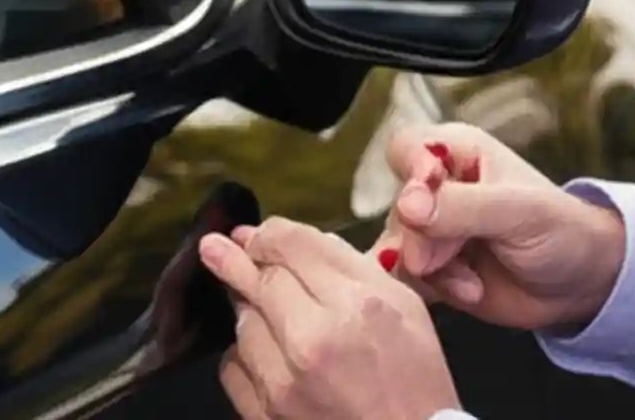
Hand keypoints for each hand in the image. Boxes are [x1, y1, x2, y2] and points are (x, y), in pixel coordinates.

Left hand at [199, 218, 459, 419]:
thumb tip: (302, 243)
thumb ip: (354, 267)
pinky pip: (234, 368)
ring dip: (248, 309)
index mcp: (357, 306)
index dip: (268, 233)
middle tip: (217, 246)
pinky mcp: (265, 415)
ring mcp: (284, 383)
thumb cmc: (416, 380)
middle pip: (259, 280)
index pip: (293, 246)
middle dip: (236, 258)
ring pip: (241, 323)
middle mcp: (314, 340)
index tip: (255, 233)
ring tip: (260, 306)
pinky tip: (265, 351)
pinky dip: (245, 354)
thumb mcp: (407, 307)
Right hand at [376, 123, 625, 330]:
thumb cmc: (561, 230)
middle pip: (397, 207)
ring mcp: (433, 232)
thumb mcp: (517, 212)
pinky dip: (436, 291)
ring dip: (430, 270)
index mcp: (460, 152)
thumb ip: (461, 206)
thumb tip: (406, 207)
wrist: (582, 284)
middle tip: (449, 257)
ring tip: (470, 283)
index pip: (407, 149)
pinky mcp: (434, 270)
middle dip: (422, 239)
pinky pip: (408, 281)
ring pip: (397, 248)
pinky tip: (471, 292)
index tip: (424, 207)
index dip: (411, 175)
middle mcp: (440, 188)